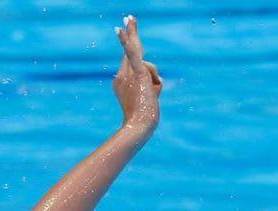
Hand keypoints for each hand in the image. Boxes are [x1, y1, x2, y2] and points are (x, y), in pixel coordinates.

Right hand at [113, 15, 161, 135]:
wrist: (139, 127)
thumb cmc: (144, 120)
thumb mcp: (148, 100)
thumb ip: (151, 87)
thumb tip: (157, 82)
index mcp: (121, 82)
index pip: (132, 63)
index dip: (133, 52)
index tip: (127, 30)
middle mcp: (122, 75)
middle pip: (131, 53)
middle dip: (131, 33)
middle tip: (130, 17)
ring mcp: (128, 74)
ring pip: (149, 66)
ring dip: (155, 82)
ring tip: (151, 97)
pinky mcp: (137, 74)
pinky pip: (132, 54)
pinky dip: (126, 41)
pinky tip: (120, 28)